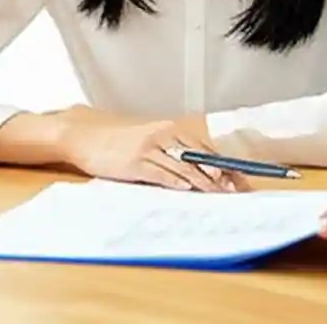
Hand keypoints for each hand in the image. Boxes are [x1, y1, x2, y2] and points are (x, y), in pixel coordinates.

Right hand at [58, 107, 250, 192]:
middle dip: (221, 177)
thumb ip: (172, 154)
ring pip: (183, 166)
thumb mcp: (148, 142)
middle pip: (199, 157)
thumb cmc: (117, 143)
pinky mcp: (134, 161)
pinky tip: (187, 189)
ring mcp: (149, 147)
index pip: (205, 150)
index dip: (225, 166)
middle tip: (238, 191)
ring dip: (203, 182)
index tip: (241, 181)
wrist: (85, 137)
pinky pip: (159, 172)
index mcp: (170, 130)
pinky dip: (175, 181)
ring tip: (220, 194)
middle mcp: (163, 135)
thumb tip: (200, 175)